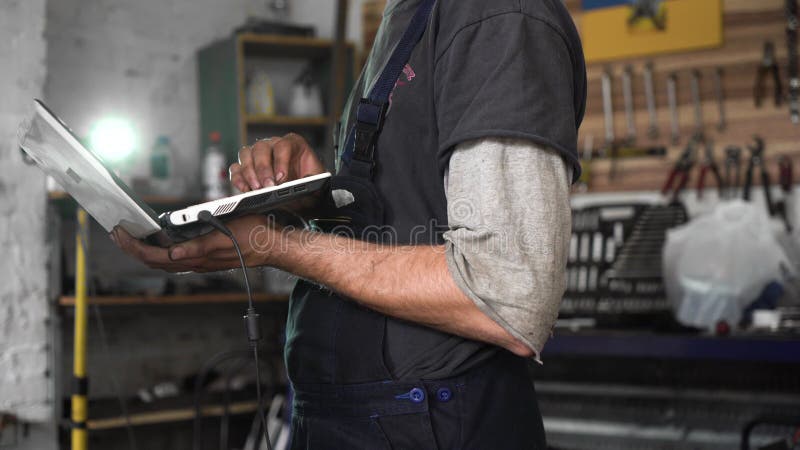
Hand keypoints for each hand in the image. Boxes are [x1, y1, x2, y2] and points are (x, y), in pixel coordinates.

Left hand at [111, 215, 278, 272]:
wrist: (272, 245)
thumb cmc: (254, 236)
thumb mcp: (226, 235)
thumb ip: (200, 246)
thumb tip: (175, 254)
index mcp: (196, 257)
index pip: (155, 257)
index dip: (133, 247)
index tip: (120, 233)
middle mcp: (195, 262)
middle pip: (153, 261)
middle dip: (131, 248)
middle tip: (117, 232)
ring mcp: (199, 261)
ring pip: (162, 261)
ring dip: (143, 250)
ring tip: (130, 235)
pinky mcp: (205, 256)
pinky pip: (175, 257)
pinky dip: (159, 249)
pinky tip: (158, 240)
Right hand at [229, 133, 324, 191]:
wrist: (304, 198)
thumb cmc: (310, 187)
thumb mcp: (318, 183)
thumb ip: (312, 180)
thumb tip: (305, 180)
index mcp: (293, 144)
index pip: (283, 145)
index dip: (280, 161)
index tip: (281, 178)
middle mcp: (274, 146)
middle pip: (261, 148)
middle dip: (263, 168)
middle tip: (267, 186)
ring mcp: (258, 156)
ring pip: (246, 154)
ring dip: (249, 172)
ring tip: (256, 189)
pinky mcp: (247, 169)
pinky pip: (236, 169)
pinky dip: (238, 179)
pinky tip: (245, 189)